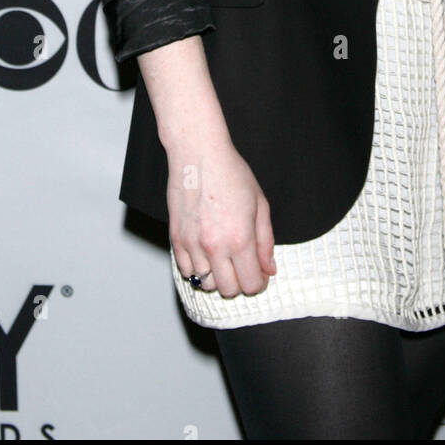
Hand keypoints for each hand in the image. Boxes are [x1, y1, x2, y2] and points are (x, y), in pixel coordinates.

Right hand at [168, 137, 276, 297]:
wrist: (199, 154)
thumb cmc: (231, 173)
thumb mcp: (260, 204)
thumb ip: (266, 241)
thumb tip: (269, 269)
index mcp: (240, 238)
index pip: (251, 284)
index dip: (259, 282)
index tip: (259, 274)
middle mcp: (215, 246)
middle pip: (229, 290)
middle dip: (240, 283)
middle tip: (242, 267)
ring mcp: (193, 244)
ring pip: (206, 284)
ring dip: (217, 277)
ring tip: (223, 258)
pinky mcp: (176, 239)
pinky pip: (186, 271)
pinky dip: (197, 269)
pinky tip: (206, 253)